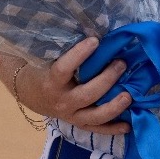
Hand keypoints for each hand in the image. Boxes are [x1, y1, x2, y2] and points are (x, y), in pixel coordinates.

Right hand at [12, 37, 132, 135]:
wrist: (30, 92)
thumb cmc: (43, 67)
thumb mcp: (48, 56)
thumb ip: (65, 47)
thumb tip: (93, 29)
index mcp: (51, 82)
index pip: (64, 69)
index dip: (79, 55)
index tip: (95, 40)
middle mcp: (61, 101)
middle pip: (87, 94)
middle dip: (107, 79)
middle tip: (122, 63)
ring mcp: (71, 115)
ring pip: (95, 116)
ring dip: (114, 106)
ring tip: (129, 94)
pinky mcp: (78, 123)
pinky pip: (97, 129)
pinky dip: (113, 128)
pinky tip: (128, 126)